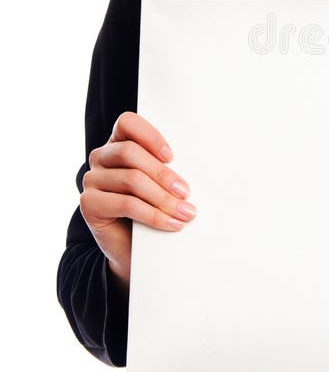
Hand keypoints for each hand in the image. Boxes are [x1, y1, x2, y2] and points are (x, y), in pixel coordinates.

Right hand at [80, 111, 195, 286]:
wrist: (135, 247)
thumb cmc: (153, 206)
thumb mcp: (161, 182)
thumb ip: (168, 167)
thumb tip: (197, 165)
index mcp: (119, 142)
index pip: (127, 123)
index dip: (150, 136)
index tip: (172, 156)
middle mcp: (101, 157)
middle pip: (130, 152)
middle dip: (163, 174)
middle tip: (186, 191)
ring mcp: (91, 180)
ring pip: (131, 179)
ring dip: (164, 198)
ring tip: (186, 212)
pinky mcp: (89, 204)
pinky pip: (125, 204)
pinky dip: (154, 215)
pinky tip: (172, 223)